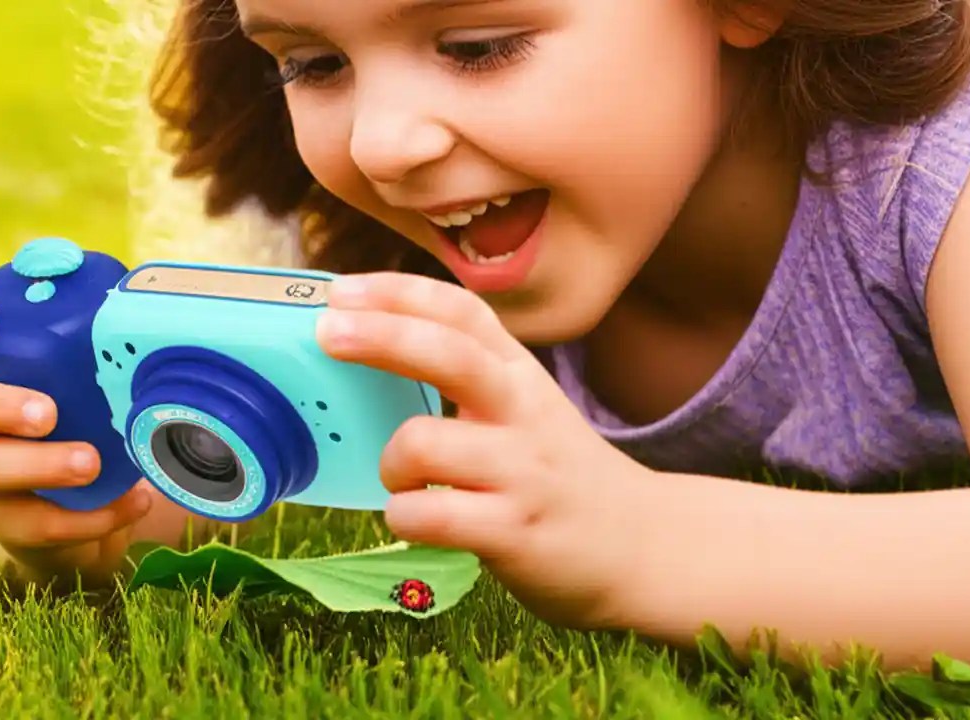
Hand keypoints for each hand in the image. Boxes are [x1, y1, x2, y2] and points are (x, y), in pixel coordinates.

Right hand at [0, 282, 156, 590]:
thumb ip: (125, 350)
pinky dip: (89, 516)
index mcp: (5, 362)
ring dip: (40, 464)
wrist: (106, 508)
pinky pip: (34, 524)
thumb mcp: (113, 381)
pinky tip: (135, 502)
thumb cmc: (107, 422)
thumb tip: (176, 317)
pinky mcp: (11, 522)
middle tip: (47, 413)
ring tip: (93, 464)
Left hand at [316, 272, 651, 628]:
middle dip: (382, 335)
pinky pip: (429, 514)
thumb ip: (472, 380)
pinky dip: (404, 516)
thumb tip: (373, 347)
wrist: (641, 548)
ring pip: (423, 444)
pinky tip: (417, 519)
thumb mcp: (529, 411)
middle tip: (328, 331)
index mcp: (521, 376)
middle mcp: (524, 412)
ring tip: (402, 481)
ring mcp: (521, 472)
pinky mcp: (514, 531)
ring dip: (390, 463)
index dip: (399, 292)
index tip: (342, 289)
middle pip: (450, 354)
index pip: (462, 312)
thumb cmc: (560, 477)